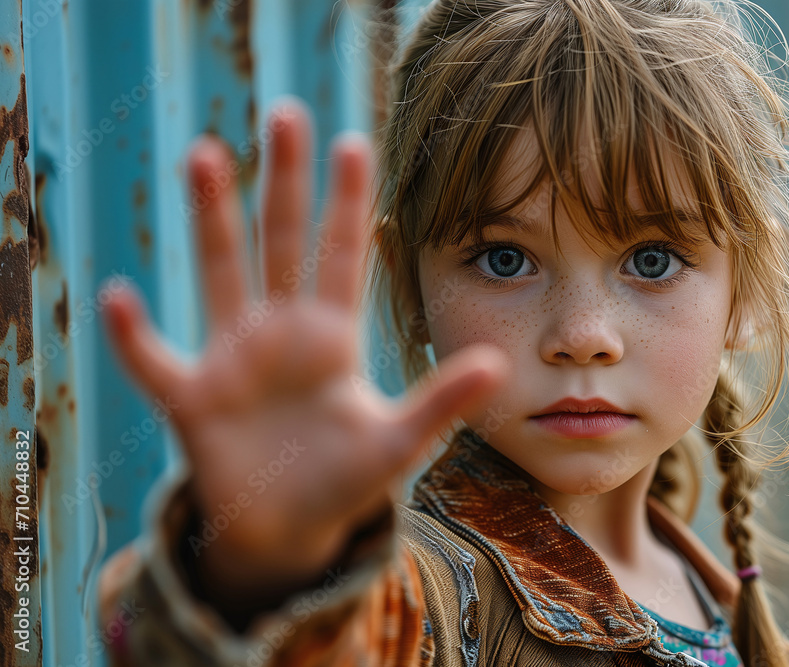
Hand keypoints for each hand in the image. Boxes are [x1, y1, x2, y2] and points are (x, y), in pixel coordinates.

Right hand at [101, 98, 506, 599]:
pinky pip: (155, 362)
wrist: (289, 529)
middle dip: (285, 181)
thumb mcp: (400, 441)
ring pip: (220, 274)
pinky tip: (118, 298)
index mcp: (331, 337)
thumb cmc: (346, 480)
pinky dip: (135, 337)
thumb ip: (442, 401)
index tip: (355, 141)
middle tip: (286, 113)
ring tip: (207, 153)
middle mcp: (280, 333)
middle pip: (281, 241)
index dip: (348, 201)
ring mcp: (232, 359)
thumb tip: (497, 363)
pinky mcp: (192, 400)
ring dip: (213, 218)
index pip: (341, 255)